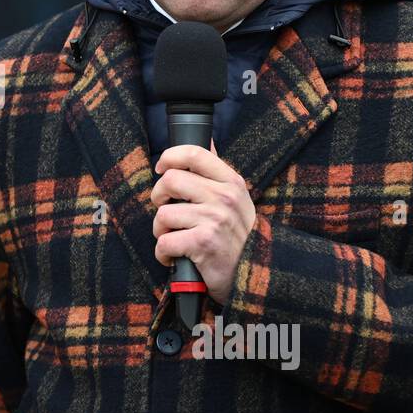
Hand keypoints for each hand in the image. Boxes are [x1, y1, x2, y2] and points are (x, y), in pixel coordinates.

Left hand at [151, 140, 255, 307]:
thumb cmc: (238, 235)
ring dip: (160, 231)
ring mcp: (214, 219)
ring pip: (163, 214)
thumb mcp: (236, 198)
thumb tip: (207, 138)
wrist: (254, 274)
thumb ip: (216, 170)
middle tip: (166, 211)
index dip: (169, 157)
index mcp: (230, 181)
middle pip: (170, 180)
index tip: (161, 170)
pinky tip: (174, 257)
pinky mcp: (203, 242)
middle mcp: (224, 197)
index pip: (193, 153)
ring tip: (173, 239)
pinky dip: (163, 254)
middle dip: (158, 198)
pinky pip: (165, 242)